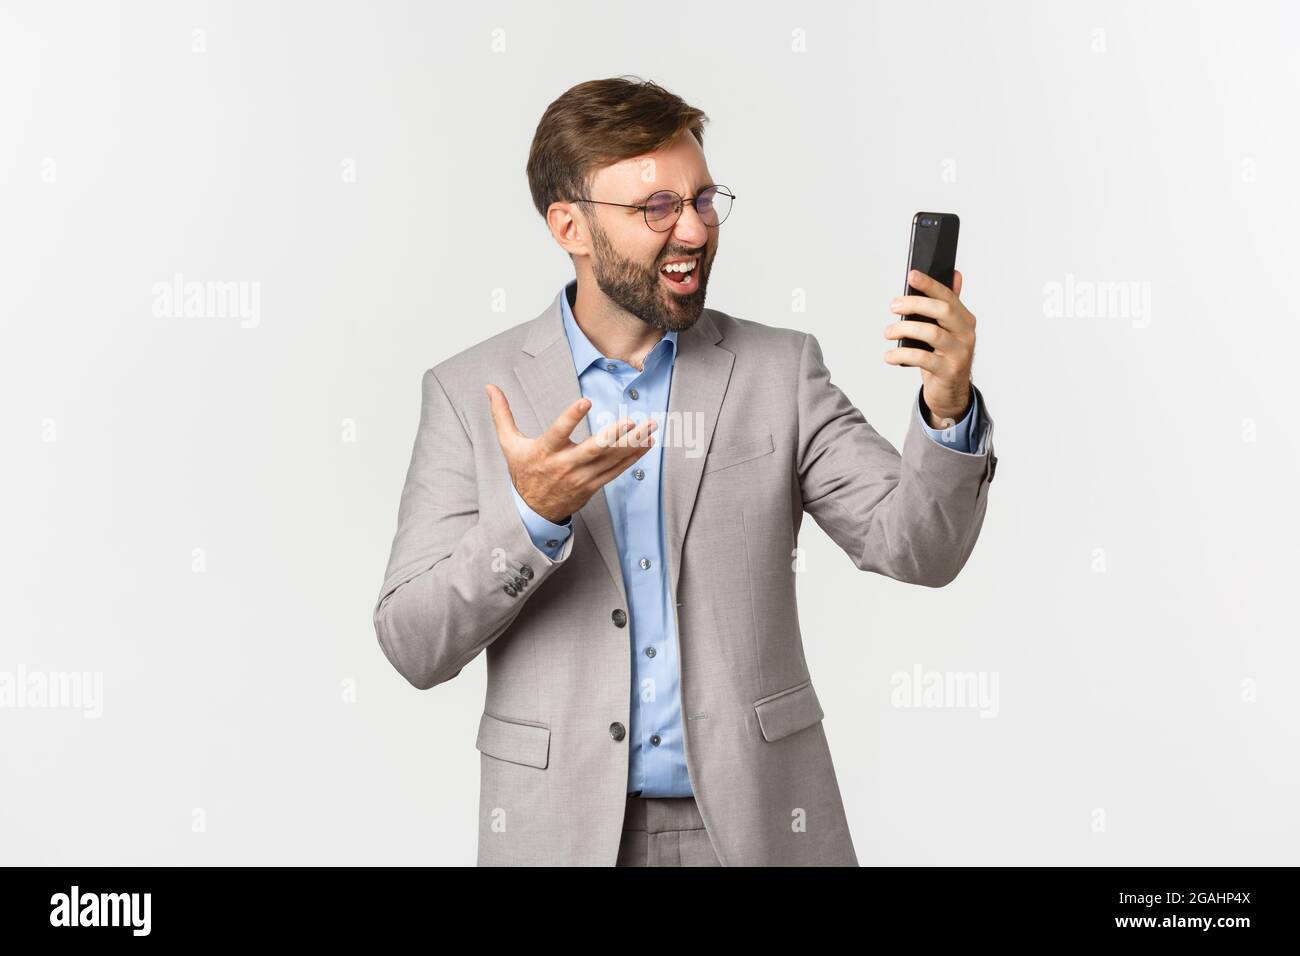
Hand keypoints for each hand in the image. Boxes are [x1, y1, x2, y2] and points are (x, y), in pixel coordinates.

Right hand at [485, 384, 656, 523]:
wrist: (532, 512)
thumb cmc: (523, 472)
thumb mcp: (509, 444)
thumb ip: (502, 414)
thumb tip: (490, 387)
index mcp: (544, 451)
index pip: (559, 432)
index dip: (572, 417)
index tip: (586, 400)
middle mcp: (565, 465)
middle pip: (592, 450)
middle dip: (613, 436)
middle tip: (631, 421)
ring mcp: (581, 477)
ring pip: (610, 460)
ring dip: (632, 443)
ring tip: (650, 426)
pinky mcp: (593, 485)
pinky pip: (616, 471)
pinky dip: (633, 457)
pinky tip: (647, 442)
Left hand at [883, 269, 975, 426]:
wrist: (951, 392)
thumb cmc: (944, 356)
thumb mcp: (948, 330)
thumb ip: (950, 304)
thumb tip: (955, 274)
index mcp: (965, 320)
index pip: (948, 296)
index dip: (930, 284)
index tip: (912, 275)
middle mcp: (966, 334)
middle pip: (942, 311)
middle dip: (915, 304)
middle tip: (893, 306)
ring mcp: (959, 353)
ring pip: (931, 333)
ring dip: (904, 330)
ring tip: (887, 332)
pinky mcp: (948, 371)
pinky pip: (923, 359)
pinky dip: (902, 355)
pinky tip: (889, 355)